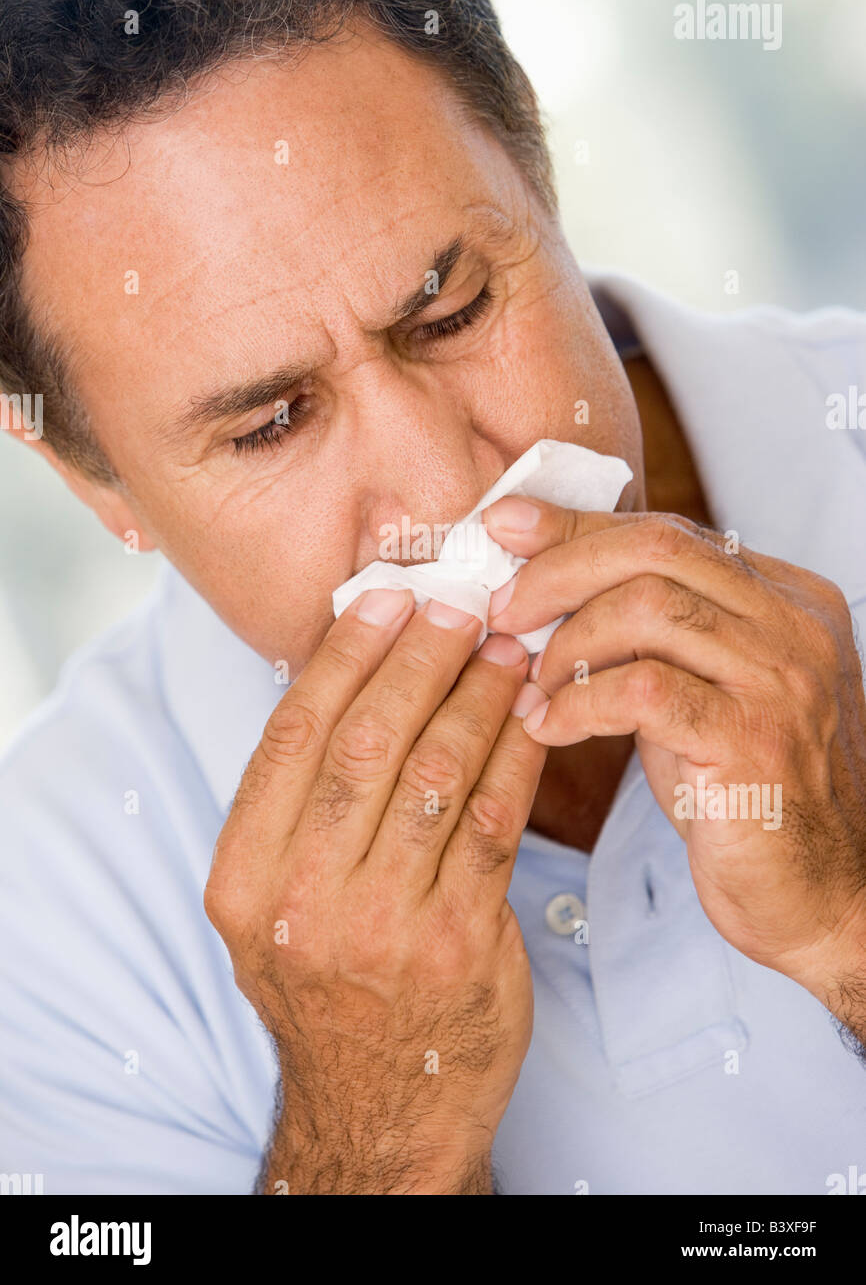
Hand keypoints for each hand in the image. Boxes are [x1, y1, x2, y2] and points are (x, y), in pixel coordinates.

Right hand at [204, 588, 546, 1193]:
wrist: (381, 1112)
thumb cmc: (334, 986)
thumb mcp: (276, 907)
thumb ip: (300, 807)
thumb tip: (346, 674)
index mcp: (244, 875)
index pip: (294, 733)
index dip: (346, 654)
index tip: (387, 598)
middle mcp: (300, 898)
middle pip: (366, 740)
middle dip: (422, 658)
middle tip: (462, 607)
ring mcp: (380, 925)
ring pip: (436, 770)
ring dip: (479, 697)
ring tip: (508, 650)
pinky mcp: (458, 942)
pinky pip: (495, 819)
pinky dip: (517, 755)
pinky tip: (533, 718)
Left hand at [484, 496, 865, 1037]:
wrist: (818, 898)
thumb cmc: (741, 794)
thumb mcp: (695, 689)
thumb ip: (647, 632)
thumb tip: (542, 576)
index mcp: (785, 599)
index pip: (668, 532)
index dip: (579, 526)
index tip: (506, 526)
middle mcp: (794, 626)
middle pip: (656, 550)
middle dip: (559, 569)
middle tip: (501, 608)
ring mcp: (782, 681)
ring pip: (647, 607)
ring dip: (565, 642)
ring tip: (529, 684)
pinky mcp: (756, 741)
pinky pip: (642, 690)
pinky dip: (578, 703)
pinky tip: (548, 727)